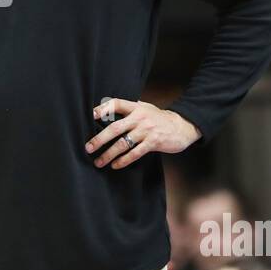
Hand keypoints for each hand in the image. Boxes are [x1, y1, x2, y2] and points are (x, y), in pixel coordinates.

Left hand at [85, 98, 200, 169]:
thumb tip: (106, 109)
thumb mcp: (145, 108)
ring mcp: (147, 130)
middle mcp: (140, 118)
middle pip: (115, 128)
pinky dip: (123, 160)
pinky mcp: (153, 142)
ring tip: (99, 162)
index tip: (90, 116)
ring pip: (123, 144)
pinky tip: (115, 165)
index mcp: (136, 107)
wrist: (181, 126)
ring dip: (109, 154)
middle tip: (89, 148)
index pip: (116, 104)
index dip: (103, 109)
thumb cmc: (158, 118)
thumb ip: (129, 109)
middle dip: (100, 139)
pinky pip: (135, 153)